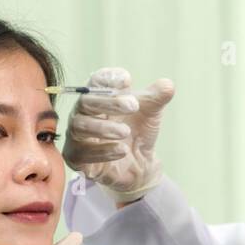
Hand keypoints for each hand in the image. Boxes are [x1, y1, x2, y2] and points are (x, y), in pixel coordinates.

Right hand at [63, 66, 174, 199]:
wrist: (138, 167)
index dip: (108, 78)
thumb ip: (156, 99)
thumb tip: (168, 85)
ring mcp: (77, 135)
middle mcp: (83, 113)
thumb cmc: (137, 133)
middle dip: (109, 102)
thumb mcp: (150, 114)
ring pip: (81, 126)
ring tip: (126, 132)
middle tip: (133, 105)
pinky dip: (103, 151)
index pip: (96, 81)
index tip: (127, 80)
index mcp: (99, 97)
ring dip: (104, 128)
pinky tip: (122, 151)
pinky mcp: (77, 158)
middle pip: (86, 102)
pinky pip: (83, 152)